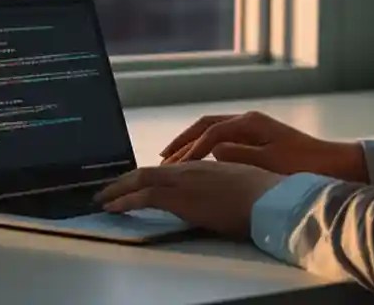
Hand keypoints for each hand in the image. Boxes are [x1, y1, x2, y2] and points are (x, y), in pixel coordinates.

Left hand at [94, 160, 282, 238]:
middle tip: (107, 189)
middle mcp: (189, 169)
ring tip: (102, 199)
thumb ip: (219, 180)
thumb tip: (212, 188)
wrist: (271, 199)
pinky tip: (112, 207)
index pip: (164, 169)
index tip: (132, 183)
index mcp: (202, 165)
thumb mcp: (237, 181)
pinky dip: (124, 200)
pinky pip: (144, 197)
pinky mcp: (182, 198)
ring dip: (117, 190)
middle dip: (124, 181)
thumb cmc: (263, 194)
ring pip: (140, 180)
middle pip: (146, 172)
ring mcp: (183, 182)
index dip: (144, 175)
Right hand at [160, 111, 367, 180]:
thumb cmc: (303, 165)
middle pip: (205, 126)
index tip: (175, 168)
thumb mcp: (269, 162)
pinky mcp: (258, 138)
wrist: (335, 164)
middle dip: (183, 141)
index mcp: (250, 123)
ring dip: (191, 142)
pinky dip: (205, 147)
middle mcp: (249, 120)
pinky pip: (222, 138)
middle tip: (162, 158)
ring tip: (173, 158)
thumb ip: (239, 155)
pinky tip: (199, 160)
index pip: (210, 134)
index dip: (190, 150)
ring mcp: (253, 128)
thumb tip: (212, 151)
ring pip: (212, 131)